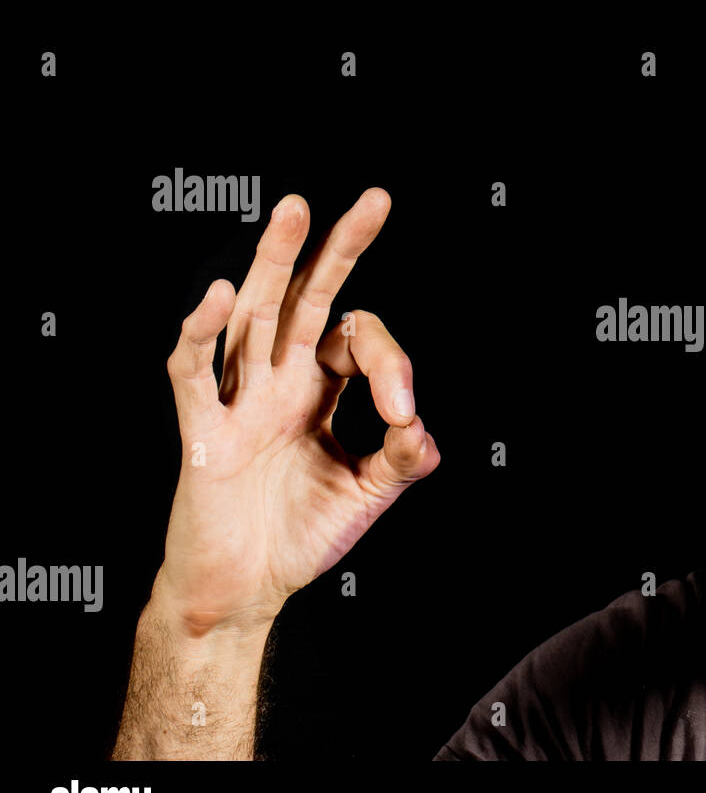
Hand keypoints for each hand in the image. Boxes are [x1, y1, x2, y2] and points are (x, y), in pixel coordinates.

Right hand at [156, 187, 438, 634]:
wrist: (243, 592)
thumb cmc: (296, 537)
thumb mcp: (365, 495)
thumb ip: (400, 459)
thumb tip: (424, 429)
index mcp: (319, 391)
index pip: (356, 341)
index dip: (390, 365)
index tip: (403, 416)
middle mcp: (279, 383)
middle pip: (307, 298)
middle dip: (339, 250)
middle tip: (375, 200)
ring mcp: (239, 401)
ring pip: (253, 316)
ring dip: (273, 262)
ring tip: (295, 208)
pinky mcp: (203, 432)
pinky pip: (194, 372)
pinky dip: (202, 333)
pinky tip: (221, 296)